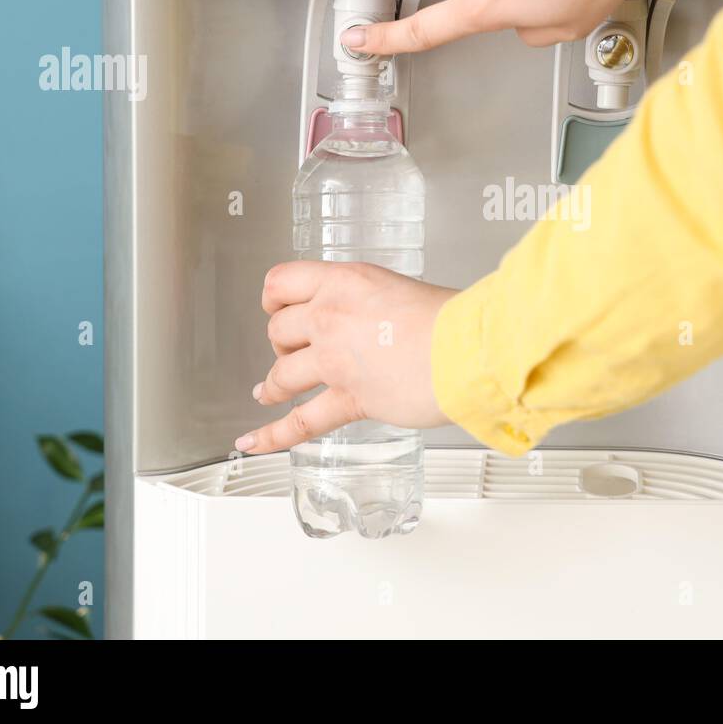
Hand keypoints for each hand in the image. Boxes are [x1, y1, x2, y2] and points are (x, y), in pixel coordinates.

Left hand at [234, 262, 457, 453]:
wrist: (469, 349)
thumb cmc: (453, 321)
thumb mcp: (402, 291)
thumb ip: (375, 306)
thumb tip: (371, 325)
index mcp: (345, 282)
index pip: (282, 281)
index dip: (275, 298)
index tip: (277, 307)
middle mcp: (331, 316)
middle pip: (278, 329)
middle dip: (282, 342)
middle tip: (293, 350)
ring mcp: (334, 359)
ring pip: (281, 373)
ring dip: (273, 384)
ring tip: (269, 391)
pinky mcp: (348, 399)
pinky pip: (300, 421)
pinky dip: (271, 435)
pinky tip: (253, 442)